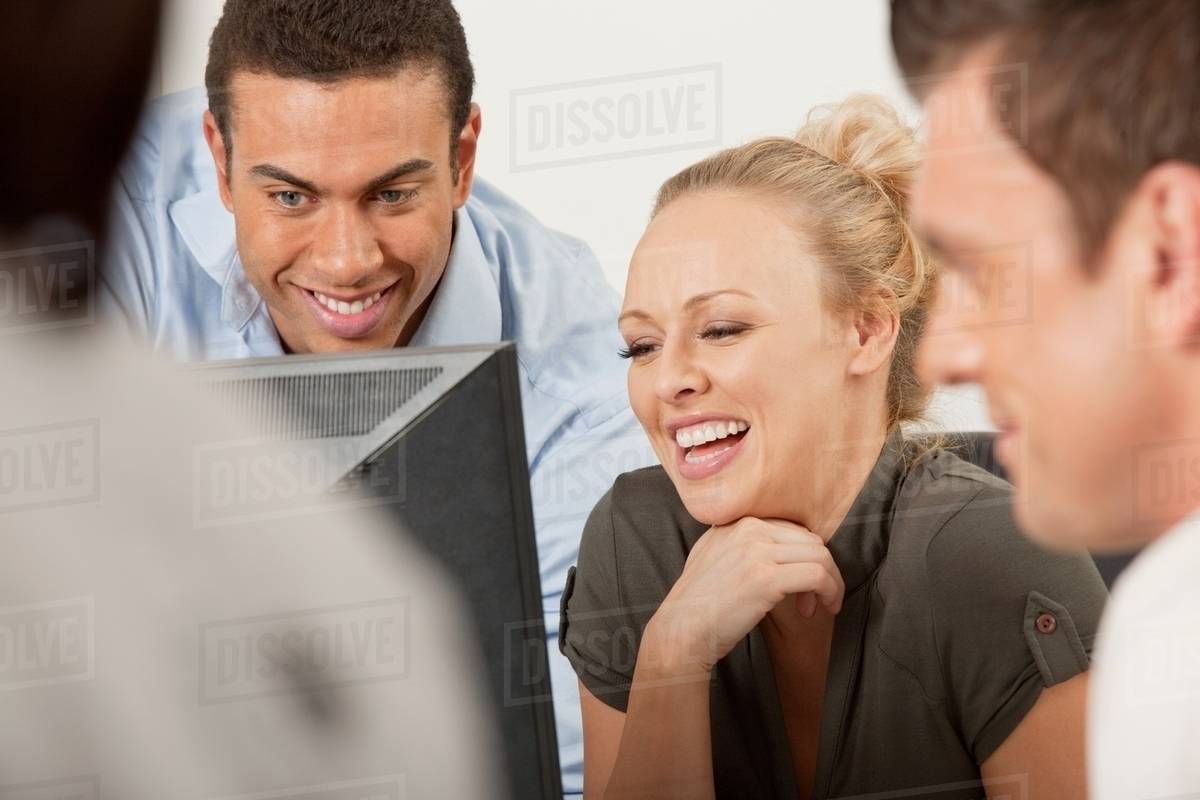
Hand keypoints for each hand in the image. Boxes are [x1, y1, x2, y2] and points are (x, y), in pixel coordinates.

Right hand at [646, 517, 844, 674]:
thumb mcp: (714, 557)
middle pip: (810, 541)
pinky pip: (817, 576)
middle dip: (821, 569)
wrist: (681, 629)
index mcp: (737, 521)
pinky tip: (819, 610)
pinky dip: (829, 592)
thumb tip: (779, 548)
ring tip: (822, 606)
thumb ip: (740, 544)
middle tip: (813, 599)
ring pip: (819, 556)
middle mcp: (748, 528)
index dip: (804, 557)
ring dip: (830, 582)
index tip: (801, 583)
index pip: (792, 529)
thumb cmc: (700, 604)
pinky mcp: (766, 578)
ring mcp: (756, 551)